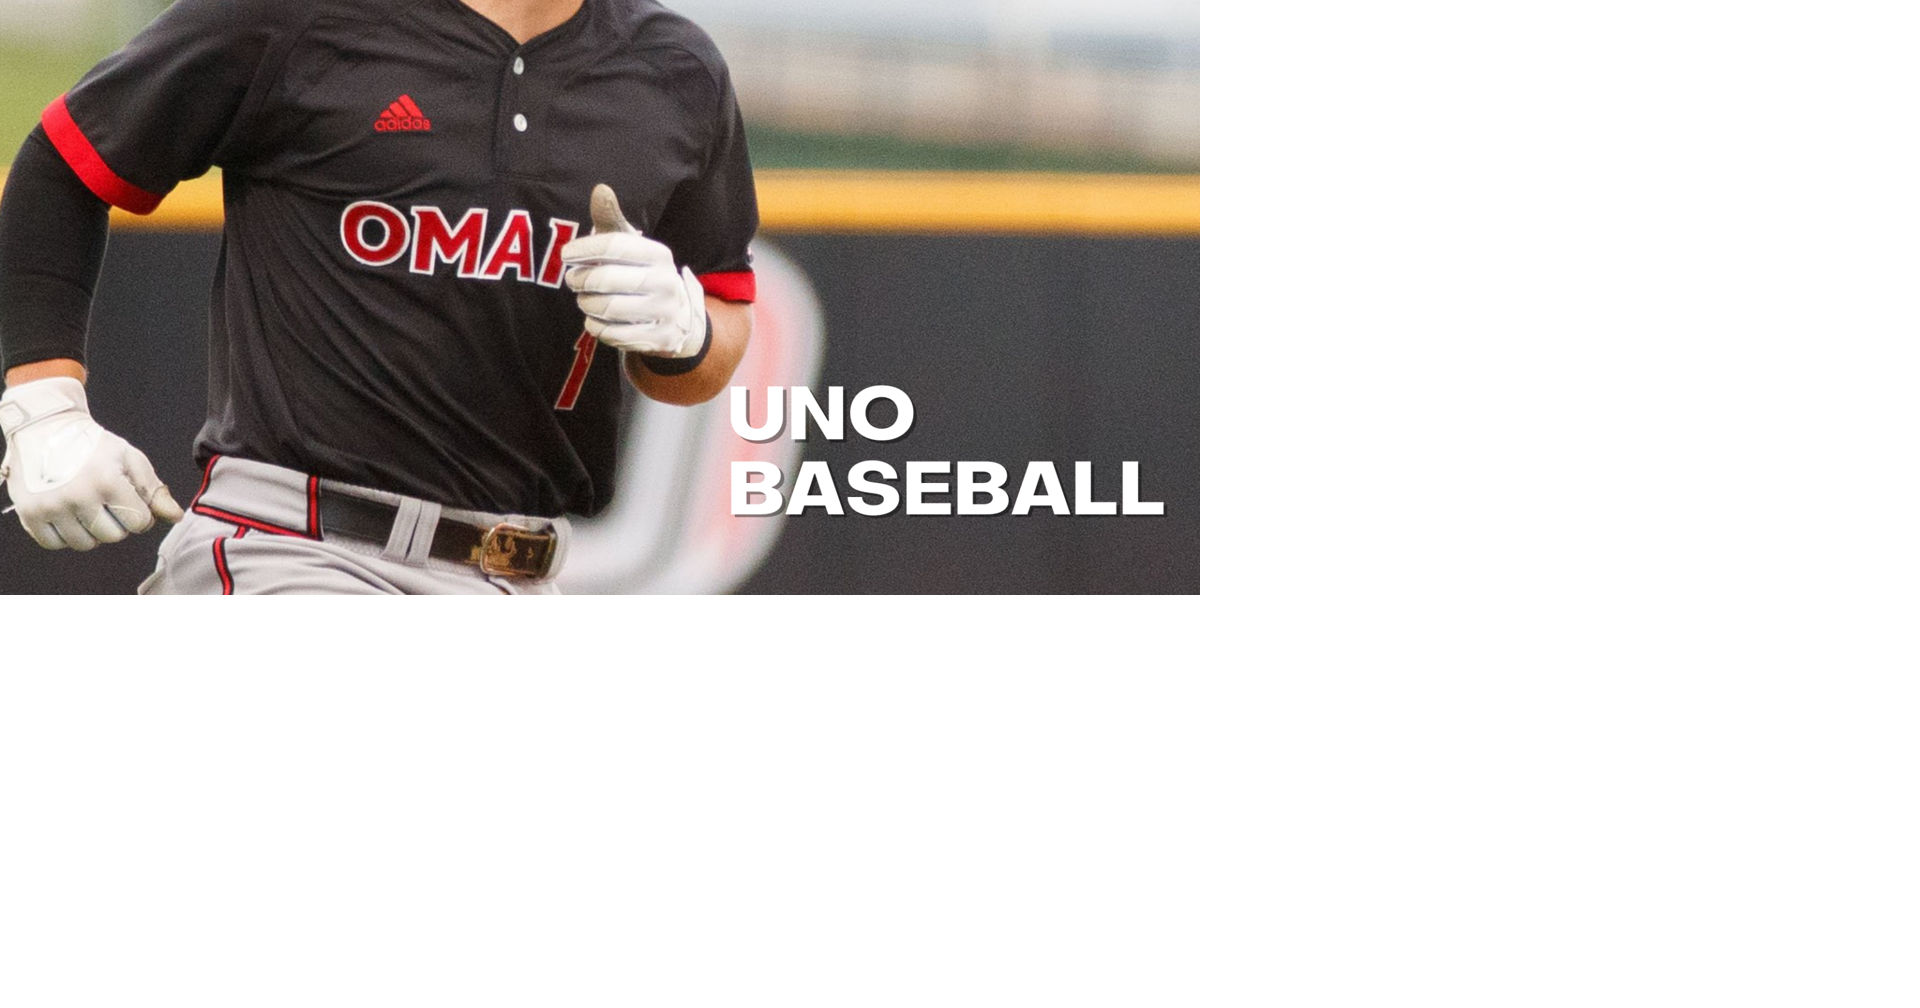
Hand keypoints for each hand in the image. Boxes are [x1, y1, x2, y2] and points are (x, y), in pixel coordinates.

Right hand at [0, 377, 182, 550]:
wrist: (46, 428)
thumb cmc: (94, 445)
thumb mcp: (129, 459)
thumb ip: (153, 490)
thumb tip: (176, 517)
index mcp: (107, 481)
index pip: (139, 523)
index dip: (140, 515)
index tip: (130, 501)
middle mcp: (77, 496)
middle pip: (113, 536)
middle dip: (117, 523)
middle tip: (106, 502)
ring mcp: (51, 506)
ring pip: (84, 544)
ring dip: (90, 531)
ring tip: (86, 507)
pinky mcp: (29, 513)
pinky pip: (54, 544)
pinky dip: (63, 535)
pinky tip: (66, 514)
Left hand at [560, 184, 707, 357]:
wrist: (678, 317)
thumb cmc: (641, 274)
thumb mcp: (630, 246)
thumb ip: (611, 220)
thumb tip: (600, 189)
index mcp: (659, 254)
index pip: (615, 245)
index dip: (584, 249)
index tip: (567, 255)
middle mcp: (666, 283)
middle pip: (606, 280)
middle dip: (581, 281)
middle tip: (574, 281)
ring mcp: (665, 313)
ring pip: (607, 309)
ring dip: (586, 305)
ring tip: (585, 300)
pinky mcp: (659, 338)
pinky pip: (613, 334)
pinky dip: (596, 327)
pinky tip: (596, 320)